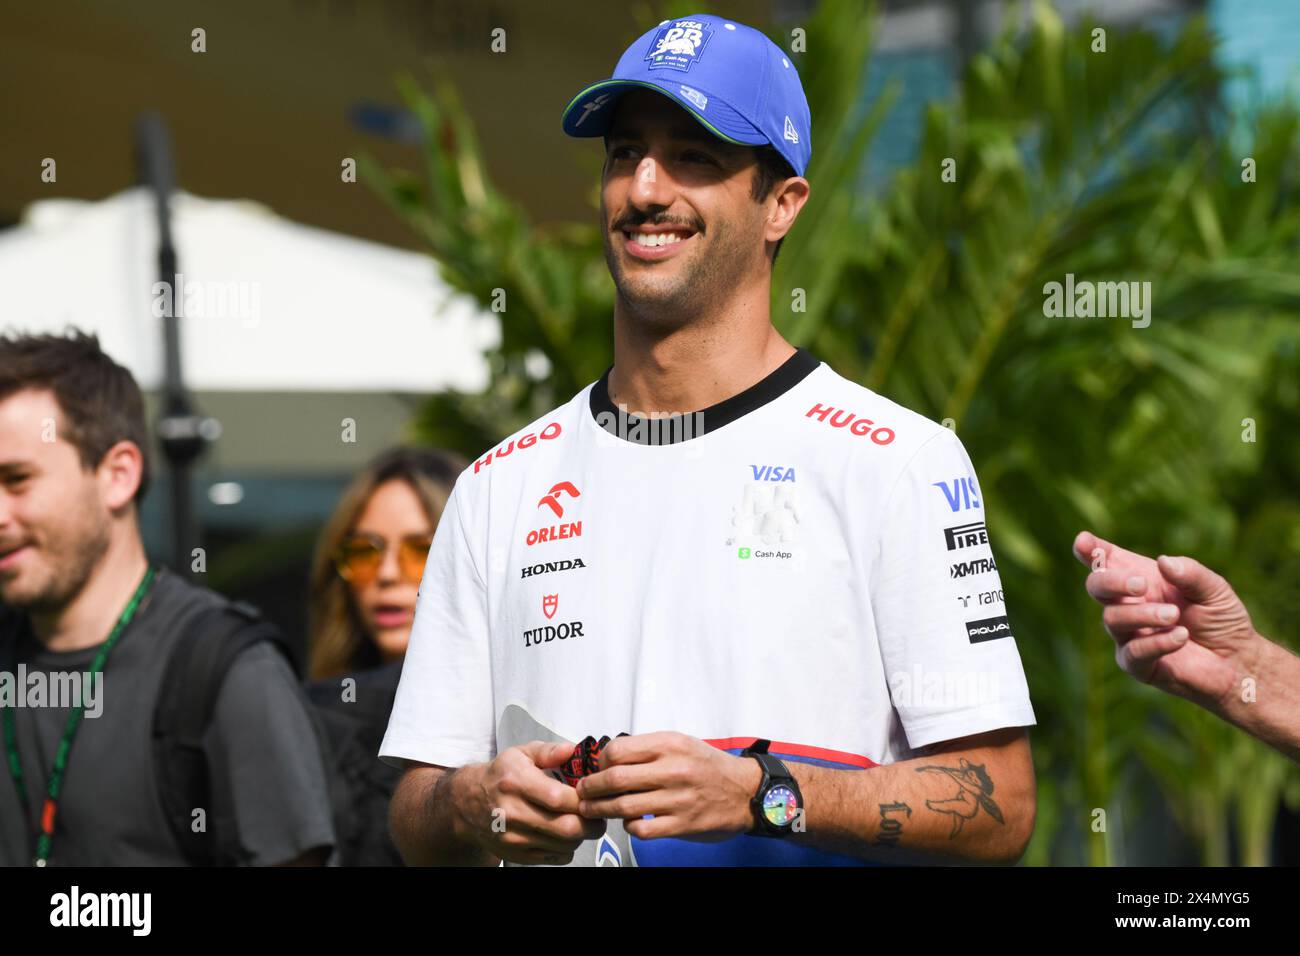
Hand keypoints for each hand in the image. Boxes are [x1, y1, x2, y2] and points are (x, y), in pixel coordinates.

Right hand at [457, 740, 606, 865]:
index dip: (583, 799)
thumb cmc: (501, 774)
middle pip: (565, 827)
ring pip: (563, 845)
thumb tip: (572, 750)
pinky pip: (554, 858)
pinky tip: (565, 833)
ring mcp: (513, 838)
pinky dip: (568, 848)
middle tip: (599, 814)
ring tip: (584, 822)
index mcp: (516, 782)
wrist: (468, 803)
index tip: (593, 795)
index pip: (559, 798)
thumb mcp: (521, 753)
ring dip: (582, 836)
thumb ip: (549, 751)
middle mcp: (512, 813)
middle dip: (591, 823)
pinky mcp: (516, 855)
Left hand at [575, 731, 761, 840]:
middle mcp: (673, 770)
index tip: (596, 768)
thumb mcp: (681, 743)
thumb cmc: (708, 766)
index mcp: (669, 745)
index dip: (600, 761)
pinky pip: (642, 829)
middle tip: (582, 792)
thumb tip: (609, 757)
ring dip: (601, 809)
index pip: (618, 750)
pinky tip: (627, 822)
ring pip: (623, 806)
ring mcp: (678, 799)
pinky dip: (627, 827)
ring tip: (591, 809)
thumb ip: (648, 749)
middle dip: (590, 788)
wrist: (746, 791)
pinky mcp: (682, 824)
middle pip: (615, 779)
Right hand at [1072, 531, 1261, 713]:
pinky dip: (1156, 642)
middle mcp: (1129, 605)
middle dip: (1111, 581)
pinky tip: (1180, 637)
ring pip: (1113, 618)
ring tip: (1174, 616)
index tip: (1083, 541)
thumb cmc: (1222, 620)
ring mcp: (1129, 635)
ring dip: (1144, 615)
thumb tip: (1163, 562)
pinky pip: (1133, 651)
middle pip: (1096, 586)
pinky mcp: (1137, 665)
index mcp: (1142, 580)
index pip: (1108, 562)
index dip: (1091, 550)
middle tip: (1141, 584)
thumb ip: (1191, 573)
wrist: (1238, 662)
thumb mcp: (1215, 589)